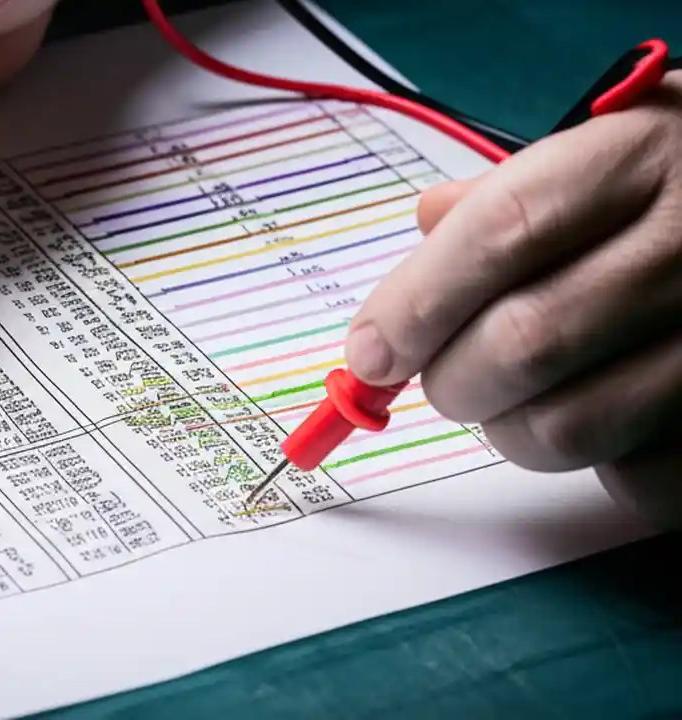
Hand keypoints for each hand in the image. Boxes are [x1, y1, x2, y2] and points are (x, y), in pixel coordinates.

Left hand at [345, 72, 681, 526]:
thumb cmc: (678, 183)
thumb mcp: (609, 146)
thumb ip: (515, 189)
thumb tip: (427, 226)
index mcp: (643, 155)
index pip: (501, 234)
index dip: (416, 303)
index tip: (370, 351)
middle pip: (524, 342)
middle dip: (450, 379)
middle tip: (441, 376)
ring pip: (568, 426)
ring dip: (508, 429)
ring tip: (517, 399)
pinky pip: (637, 479)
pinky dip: (596, 468)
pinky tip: (603, 418)